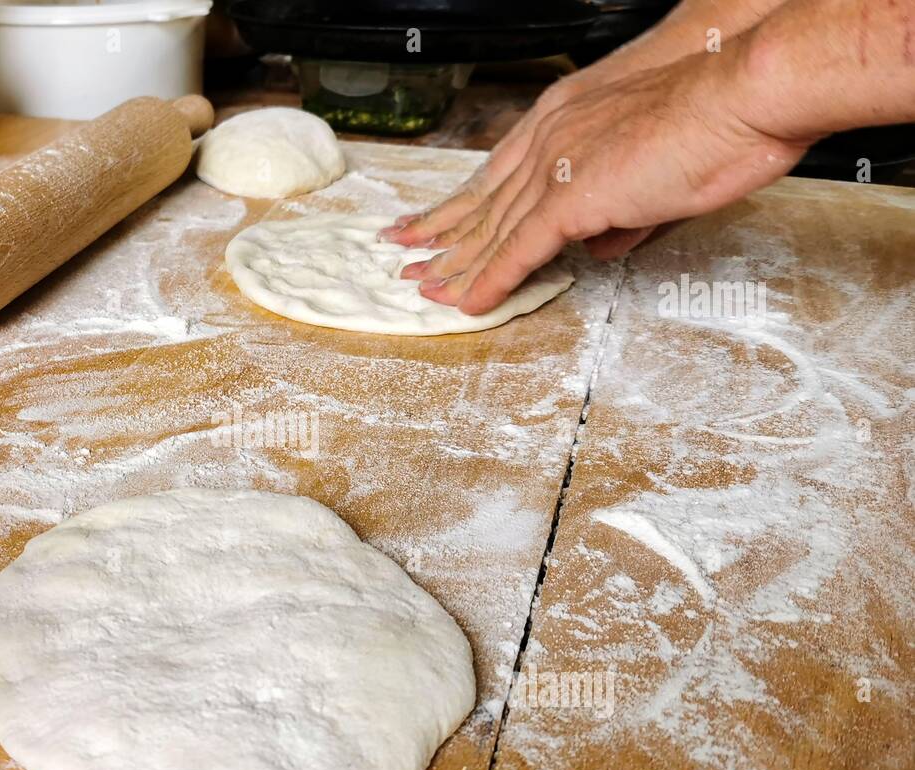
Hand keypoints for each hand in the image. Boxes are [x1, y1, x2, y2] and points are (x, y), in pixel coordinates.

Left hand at [390, 50, 812, 314]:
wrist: (740, 95)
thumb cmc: (714, 120)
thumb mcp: (654, 170)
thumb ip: (620, 211)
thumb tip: (602, 243)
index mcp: (561, 118)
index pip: (496, 171)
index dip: (462, 203)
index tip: (431, 221)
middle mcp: (547, 139)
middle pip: (481, 199)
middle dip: (440, 233)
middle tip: (402, 256)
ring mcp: (555, 168)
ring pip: (491, 229)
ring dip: (455, 265)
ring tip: (423, 290)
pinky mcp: (571, 199)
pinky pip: (519, 250)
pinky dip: (491, 280)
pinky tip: (468, 301)